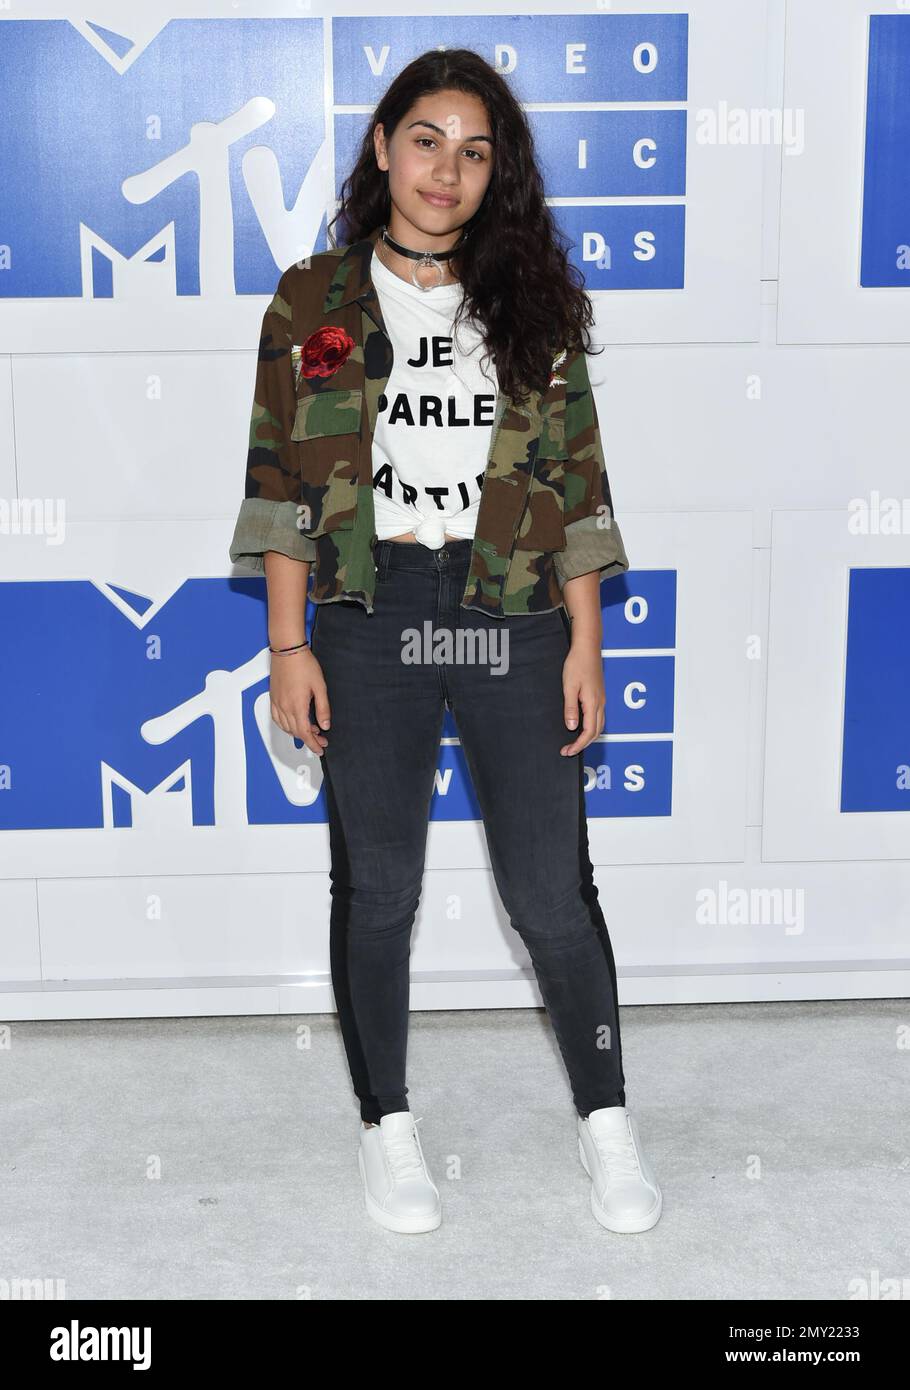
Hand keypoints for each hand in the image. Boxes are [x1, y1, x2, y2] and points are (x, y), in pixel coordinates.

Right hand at [269, 648, 330, 757]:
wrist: (288, 650)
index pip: (305, 733)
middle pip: (296, 732)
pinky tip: (294, 723)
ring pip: (285, 727)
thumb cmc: (303, 664)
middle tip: (321, 738)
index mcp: (297, 706)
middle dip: (309, 739)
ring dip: (298, 732)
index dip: (313, 744)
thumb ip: (323, 708)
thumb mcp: (320, 687)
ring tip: (311, 730)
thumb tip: (325, 725)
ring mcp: (277, 703)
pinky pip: (277, 719)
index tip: (320, 749)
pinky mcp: (273, 698)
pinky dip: (286, 726)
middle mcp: (284, 707)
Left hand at [560, 640, 604, 755]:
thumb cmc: (577, 664)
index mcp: (593, 703)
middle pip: (596, 732)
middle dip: (583, 744)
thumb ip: (570, 708)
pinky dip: (591, 727)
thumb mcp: (569, 687)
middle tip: (568, 750)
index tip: (568, 752)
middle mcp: (600, 704)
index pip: (588, 732)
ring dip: (588, 737)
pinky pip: (598, 717)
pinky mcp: (599, 695)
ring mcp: (601, 700)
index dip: (578, 745)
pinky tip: (581, 727)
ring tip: (573, 742)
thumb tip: (571, 727)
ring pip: (598, 725)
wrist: (587, 648)